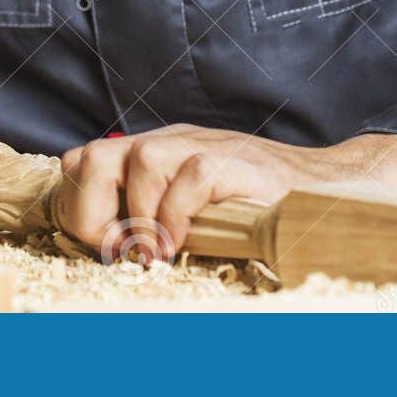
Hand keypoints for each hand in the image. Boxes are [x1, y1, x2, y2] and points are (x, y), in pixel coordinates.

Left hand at [60, 125, 396, 261]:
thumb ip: (150, 214)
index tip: (99, 246)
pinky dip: (176, 214)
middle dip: (91, 208)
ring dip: (138, 215)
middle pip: (96, 155)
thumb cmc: (250, 203)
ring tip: (153, 254)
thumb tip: (106, 246)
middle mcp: (167, 143)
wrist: (319, 185)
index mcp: (150, 152)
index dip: (77, 204)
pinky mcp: (234, 160)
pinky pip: (191, 177)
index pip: (81, 160)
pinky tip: (181, 244)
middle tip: (116, 250)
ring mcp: (201, 146)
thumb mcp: (188, 207)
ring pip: (140, 160)